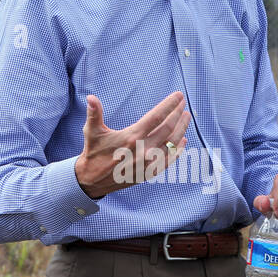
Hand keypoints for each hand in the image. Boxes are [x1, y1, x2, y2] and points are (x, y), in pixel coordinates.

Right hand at [75, 91, 190, 199]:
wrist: (93, 180)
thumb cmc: (93, 152)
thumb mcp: (92, 131)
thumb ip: (94, 113)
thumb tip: (90, 97)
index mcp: (132, 137)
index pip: (156, 117)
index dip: (169, 105)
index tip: (178, 96)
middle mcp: (143, 150)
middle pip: (168, 128)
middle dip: (178, 114)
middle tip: (183, 103)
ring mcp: (148, 162)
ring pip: (171, 143)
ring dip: (181, 129)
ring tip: (186, 117)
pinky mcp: (149, 172)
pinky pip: (169, 160)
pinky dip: (178, 149)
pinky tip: (182, 140)